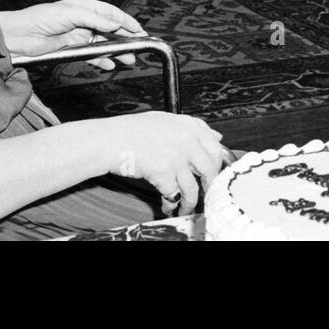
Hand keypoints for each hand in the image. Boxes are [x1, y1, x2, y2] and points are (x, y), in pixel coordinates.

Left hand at [2, 0, 145, 69]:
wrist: (19, 36)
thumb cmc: (40, 18)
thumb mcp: (70, 13)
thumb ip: (94, 19)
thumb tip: (113, 24)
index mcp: (84, 6)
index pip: (111, 13)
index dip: (127, 21)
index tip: (140, 29)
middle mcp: (83, 20)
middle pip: (111, 30)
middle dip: (126, 38)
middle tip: (140, 46)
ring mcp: (79, 35)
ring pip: (104, 44)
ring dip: (117, 51)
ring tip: (129, 59)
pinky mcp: (72, 49)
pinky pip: (92, 55)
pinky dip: (102, 60)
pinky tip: (110, 64)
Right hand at [103, 111, 226, 215]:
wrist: (112, 139)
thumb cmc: (134, 129)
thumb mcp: (167, 120)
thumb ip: (193, 127)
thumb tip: (216, 136)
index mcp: (188, 126)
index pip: (215, 147)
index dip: (216, 163)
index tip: (213, 172)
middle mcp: (186, 141)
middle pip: (210, 169)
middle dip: (209, 184)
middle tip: (205, 192)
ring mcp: (177, 158)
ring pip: (194, 188)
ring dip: (190, 202)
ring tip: (186, 208)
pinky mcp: (164, 173)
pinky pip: (174, 195)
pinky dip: (171, 204)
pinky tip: (167, 206)